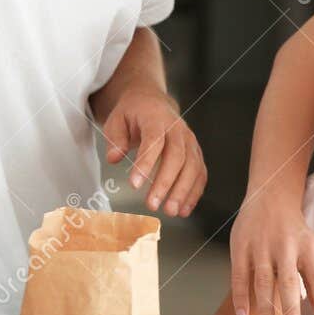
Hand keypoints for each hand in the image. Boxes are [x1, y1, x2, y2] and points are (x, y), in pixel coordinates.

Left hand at [101, 86, 206, 216]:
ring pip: (193, 167)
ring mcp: (190, 142)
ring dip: (183, 191)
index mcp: (156, 118)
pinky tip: (184, 209)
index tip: (134, 184)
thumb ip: (115, 138)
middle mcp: (178, 130)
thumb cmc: (134, 114)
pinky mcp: (196, 153)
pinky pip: (200, 174)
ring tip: (171, 211)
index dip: (146, 163)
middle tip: (153, 204)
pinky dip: (194, 192)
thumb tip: (113, 158)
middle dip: (166, 183)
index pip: (154, 141)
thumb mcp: (117, 120)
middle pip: (177, 157)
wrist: (153, 103)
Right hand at [229, 192, 313, 314]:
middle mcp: (285, 246)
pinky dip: (241, 296)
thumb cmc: (293, 231)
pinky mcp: (241, 246)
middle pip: (289, 280)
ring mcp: (261, 246)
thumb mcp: (309, 248)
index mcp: (307, 246)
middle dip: (291, 307)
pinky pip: (240, 275)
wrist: (270, 196)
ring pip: (263, 281)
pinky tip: (243, 314)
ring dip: (266, 306)